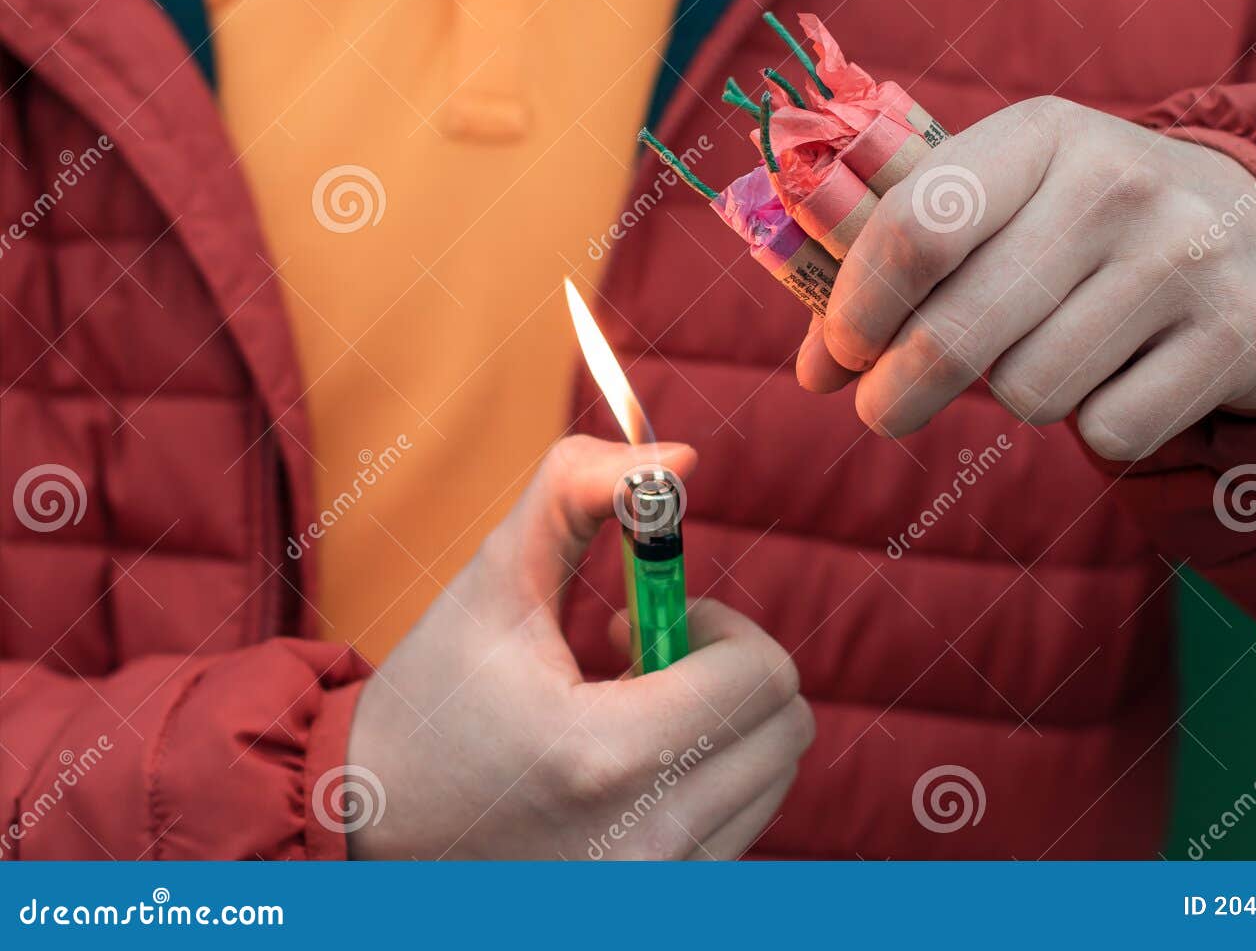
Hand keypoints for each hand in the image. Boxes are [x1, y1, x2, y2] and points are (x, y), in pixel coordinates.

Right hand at [345, 436, 812, 859]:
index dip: (716, 625)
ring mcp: (652, 890)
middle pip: (785, 729)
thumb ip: (578, 491)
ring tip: (626, 717)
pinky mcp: (652, 910)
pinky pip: (742, 828)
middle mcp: (644, 845)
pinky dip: (707, 781)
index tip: (635, 624)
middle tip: (636, 664)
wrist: (362, 830)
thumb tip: (682, 457)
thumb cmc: (431, 700)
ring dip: (719, 727)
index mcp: (606, 757)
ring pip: (773, 777)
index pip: (760, 678)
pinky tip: (628, 770)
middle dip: (724, 671)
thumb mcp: (492, 581)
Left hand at [797, 97, 1255, 458]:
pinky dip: (1098, 425)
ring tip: (1049, 354)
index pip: (918, 226)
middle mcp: (1119, 184)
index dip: (857, 307)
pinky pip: (1110, 432)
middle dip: (898, 390)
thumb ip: (902, 262)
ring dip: (1017, 395)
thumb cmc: (1091, 228)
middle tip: (883, 408)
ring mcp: (1187, 259)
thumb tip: (814, 369)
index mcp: (1043, 133)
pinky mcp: (1239, 336)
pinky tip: (1123, 375)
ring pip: (1030, 392)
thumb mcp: (1008, 199)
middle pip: (959, 331)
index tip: (839, 353)